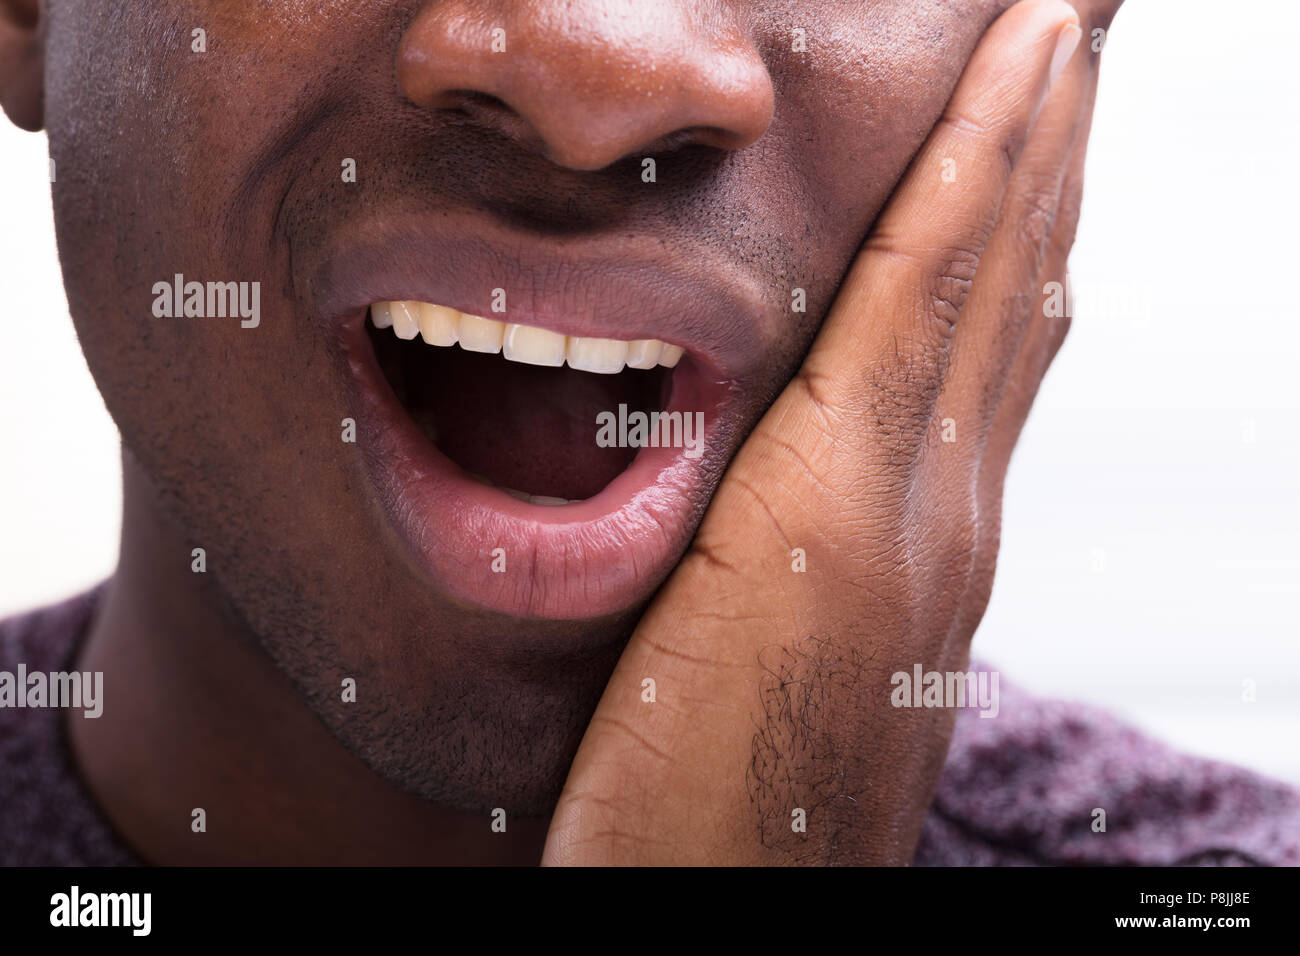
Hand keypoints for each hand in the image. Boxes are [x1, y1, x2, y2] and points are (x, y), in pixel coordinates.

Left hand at [544, 0, 1122, 864]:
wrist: (727, 913)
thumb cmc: (717, 800)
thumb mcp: (774, 657)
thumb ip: (801, 556)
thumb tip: (792, 478)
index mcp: (919, 532)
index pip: (984, 336)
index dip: (1017, 210)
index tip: (1036, 101)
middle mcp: (947, 508)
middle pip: (1014, 287)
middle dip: (1043, 147)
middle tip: (1069, 29)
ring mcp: (917, 513)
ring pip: (992, 279)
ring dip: (1028, 143)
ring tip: (1056, 34)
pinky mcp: (845, 522)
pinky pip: (921, 311)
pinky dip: (973, 191)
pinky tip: (1005, 93)